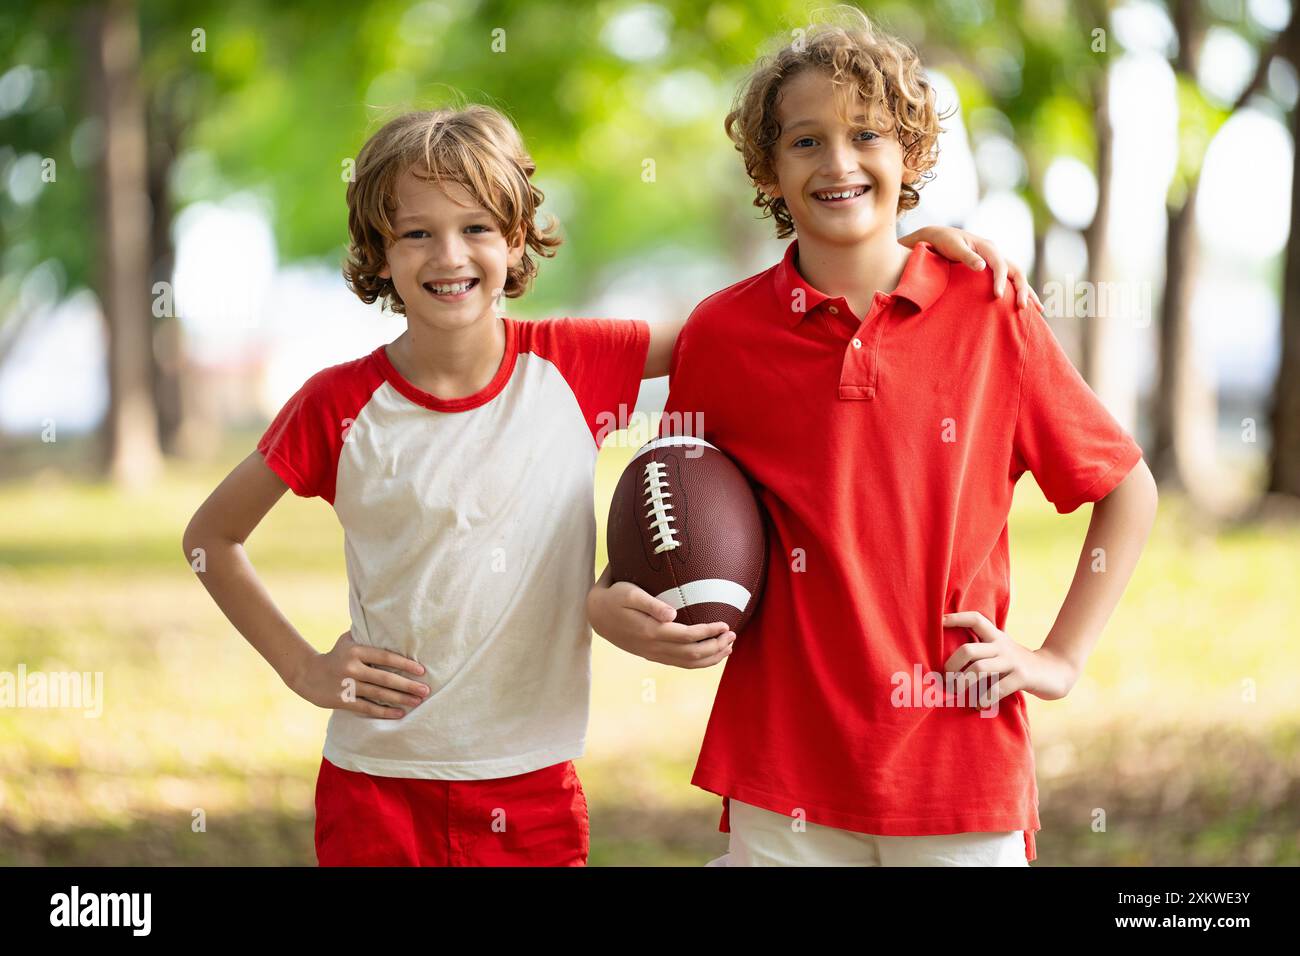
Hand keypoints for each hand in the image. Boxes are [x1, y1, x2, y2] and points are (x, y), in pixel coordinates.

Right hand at [290, 630, 430, 717]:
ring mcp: (347, 685)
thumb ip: (366, 636)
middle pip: (385, 678)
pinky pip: (367, 707)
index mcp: (356, 651)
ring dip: (400, 699)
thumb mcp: (347, 641)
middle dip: (408, 685)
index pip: (385, 657)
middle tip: (426, 690)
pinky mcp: (342, 700)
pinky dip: (384, 712)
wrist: (307, 674)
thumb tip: (391, 625)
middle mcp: (352, 667)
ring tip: (418, 702)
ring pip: (379, 694)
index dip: (405, 664)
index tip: (421, 670)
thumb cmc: (335, 655)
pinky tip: (400, 713)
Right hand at [587, 579, 735, 667]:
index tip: (726, 624)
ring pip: (688, 663)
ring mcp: (653, 653)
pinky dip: (698, 662)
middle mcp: (654, 647)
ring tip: (728, 647)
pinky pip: (680, 663)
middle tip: (734, 635)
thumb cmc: (614, 596)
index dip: (709, 633)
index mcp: (651, 631)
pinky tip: (709, 654)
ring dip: (711, 657)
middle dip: (716, 647)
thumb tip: (673, 614)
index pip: (688, 637)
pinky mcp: (651, 654)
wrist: (595, 614)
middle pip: (693, 654)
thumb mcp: (629, 593)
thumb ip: (651, 604)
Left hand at [899, 226, 1042, 310]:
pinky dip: (1018, 292)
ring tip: (1039, 310)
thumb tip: (982, 266)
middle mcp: (996, 253)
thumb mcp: (953, 247)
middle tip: (1023, 308)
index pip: (1000, 265)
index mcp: (987, 247)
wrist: (938, 237)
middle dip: (1022, 289)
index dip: (1001, 281)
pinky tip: (1025, 304)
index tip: (998, 297)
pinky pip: (1010, 281)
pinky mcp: (992, 269)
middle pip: (1016, 271)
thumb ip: (967, 256)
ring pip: (1017, 277)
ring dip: (1028, 292)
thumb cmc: (943, 242)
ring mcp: (996, 261)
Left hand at [941, 611, 1078, 704]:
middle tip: (946, 680)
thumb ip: (982, 653)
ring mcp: (1012, 661)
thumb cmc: (1018, 665)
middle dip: (951, 665)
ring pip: (978, 669)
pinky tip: (979, 705)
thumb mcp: (1001, 652)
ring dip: (964, 684)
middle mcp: (1002, 646)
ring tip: (958, 694)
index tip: (940, 621)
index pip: (976, 619)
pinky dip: (983, 700)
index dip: (957, 618)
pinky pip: (996, 689)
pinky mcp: (1022, 677)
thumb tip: (949, 668)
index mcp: (996, 637)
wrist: (1056, 672)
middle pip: (968, 649)